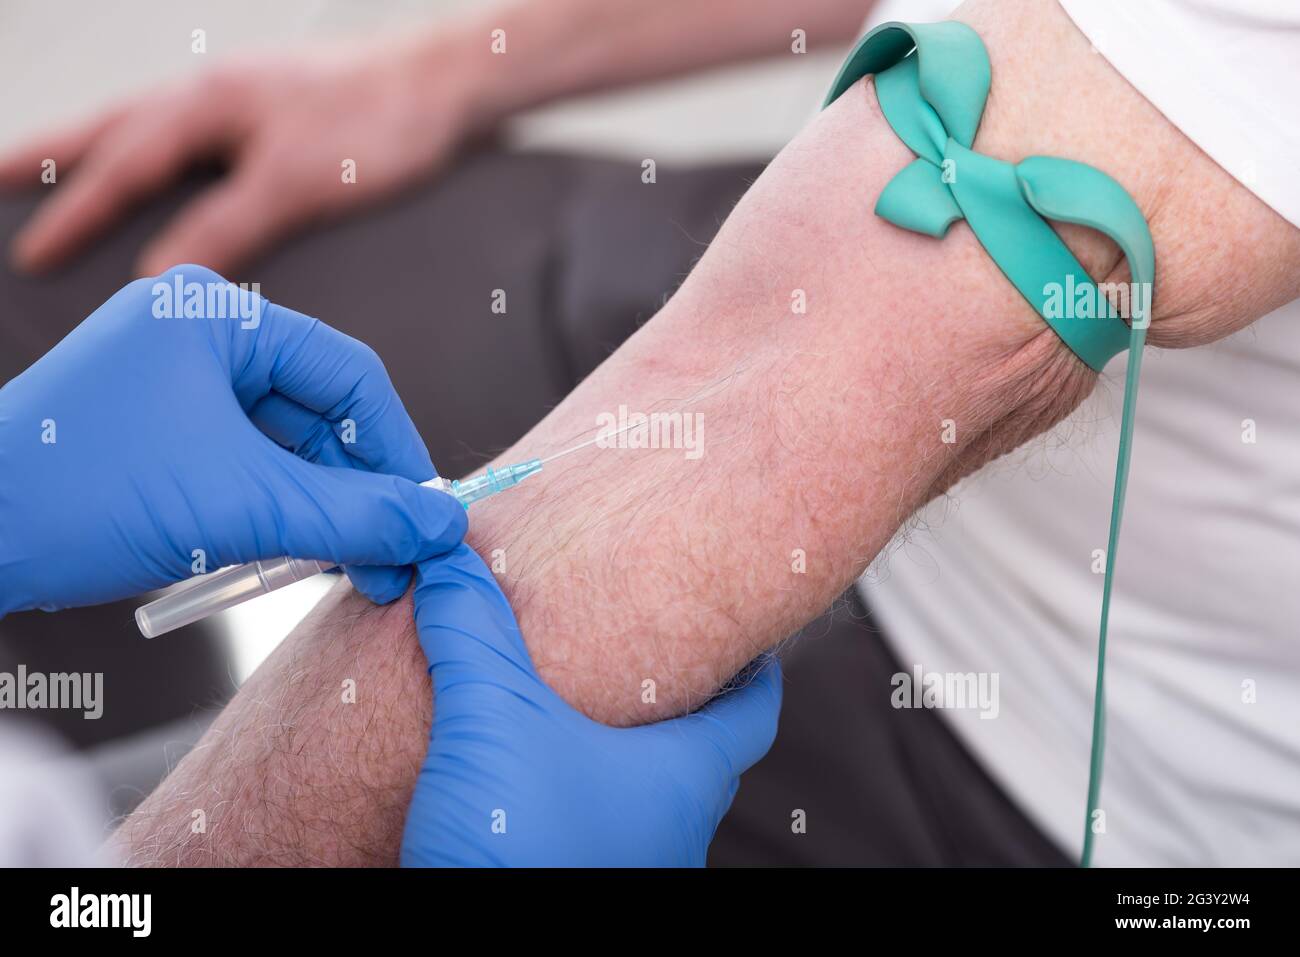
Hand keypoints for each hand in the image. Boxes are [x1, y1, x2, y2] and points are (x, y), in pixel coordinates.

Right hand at [0, 35, 479, 275]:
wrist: (447, 87)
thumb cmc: (379, 124)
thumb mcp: (296, 183)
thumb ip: (228, 227)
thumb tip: (163, 276)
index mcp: (202, 105)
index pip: (120, 170)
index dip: (73, 216)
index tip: (29, 257)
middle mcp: (210, 95)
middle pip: (108, 130)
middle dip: (44, 157)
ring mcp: (239, 101)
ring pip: (143, 128)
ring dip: (95, 152)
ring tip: (53, 173)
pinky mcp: (271, 116)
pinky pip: (190, 138)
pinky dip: (157, 158)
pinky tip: (165, 179)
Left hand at [0, 264, 465, 614]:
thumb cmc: (82, 497)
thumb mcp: (241, 507)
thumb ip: (356, 517)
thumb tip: (442, 528)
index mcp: (216, 314)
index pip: (348, 374)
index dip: (396, 449)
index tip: (424, 515)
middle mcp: (200, 335)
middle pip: (321, 413)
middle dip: (360, 491)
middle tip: (396, 559)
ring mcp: (176, 383)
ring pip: (288, 447)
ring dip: (324, 510)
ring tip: (356, 571)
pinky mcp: (160, 431)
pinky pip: (248, 466)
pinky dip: (280, 512)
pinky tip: (305, 558)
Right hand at [400, 544, 782, 866]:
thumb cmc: (515, 844)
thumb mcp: (490, 713)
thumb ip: (473, 631)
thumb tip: (448, 563)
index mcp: (684, 779)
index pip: (754, 715)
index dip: (757, 671)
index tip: (754, 644)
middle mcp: (676, 833)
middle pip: (707, 759)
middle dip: (686, 711)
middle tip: (664, 666)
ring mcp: (636, 871)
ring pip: (654, 805)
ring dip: (632, 764)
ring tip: (593, 723)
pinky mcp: (586, 884)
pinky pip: (607, 836)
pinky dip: (589, 804)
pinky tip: (540, 788)